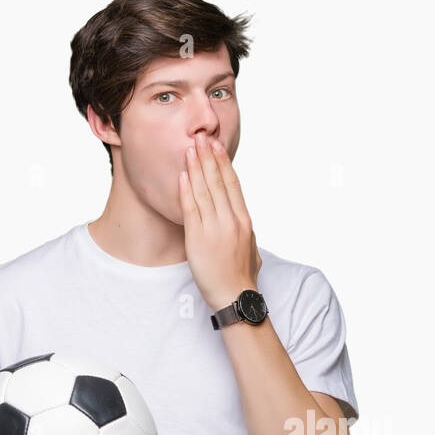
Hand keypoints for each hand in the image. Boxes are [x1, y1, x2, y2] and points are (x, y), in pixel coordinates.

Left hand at [179, 133, 260, 307]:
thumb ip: (248, 234)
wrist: (235, 296)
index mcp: (244, 221)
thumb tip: (247, 227)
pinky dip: (186, 190)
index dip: (224, 164)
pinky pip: (191, 208)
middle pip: (219, 182)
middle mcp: (231, 221)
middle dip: (209, 157)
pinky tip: (182, 175)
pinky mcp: (199, 238)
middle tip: (201, 137)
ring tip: (190, 148)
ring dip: (196, 167)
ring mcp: (215, 228)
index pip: (233, 185)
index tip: (217, 148)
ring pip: (204, 190)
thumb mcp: (252, 251)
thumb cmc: (243, 278)